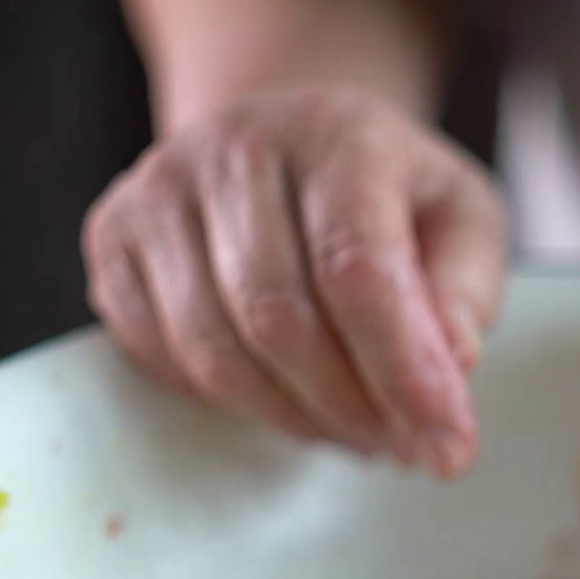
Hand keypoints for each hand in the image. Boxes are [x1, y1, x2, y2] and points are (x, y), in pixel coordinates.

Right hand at [82, 86, 505, 475]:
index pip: (358, 267)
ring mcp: (160, 187)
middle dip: (351, 408)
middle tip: (404, 448)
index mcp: (338, 130)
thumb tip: (449, 363)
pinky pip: (162, 355)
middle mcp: (236, 144)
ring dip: (295, 417)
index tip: (447, 443)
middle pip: (280, 317)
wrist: (288, 143)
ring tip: (355, 432)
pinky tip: (287, 400)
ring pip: (216, 350)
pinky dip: (230, 402)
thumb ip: (466, 287)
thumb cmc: (388, 194)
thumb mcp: (463, 220)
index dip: (403, 370)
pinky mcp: (113, 234)